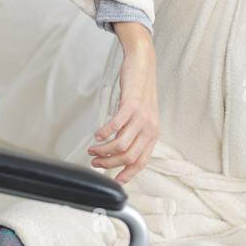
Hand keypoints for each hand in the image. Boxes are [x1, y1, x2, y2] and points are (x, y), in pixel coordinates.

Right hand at [88, 25, 158, 182]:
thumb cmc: (140, 91)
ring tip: (92, 149)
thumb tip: (120, 150)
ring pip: (120, 144)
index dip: (127, 174)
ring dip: (103, 150)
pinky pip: (116, 125)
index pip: (141, 162)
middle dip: (109, 163)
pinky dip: (104, 133)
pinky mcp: (131, 105)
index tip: (115, 180)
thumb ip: (134, 133)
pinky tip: (96, 134)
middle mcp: (149, 128)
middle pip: (128, 157)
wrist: (143, 64)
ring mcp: (141, 116)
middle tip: (95, 162)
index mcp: (153, 134)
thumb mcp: (143, 116)